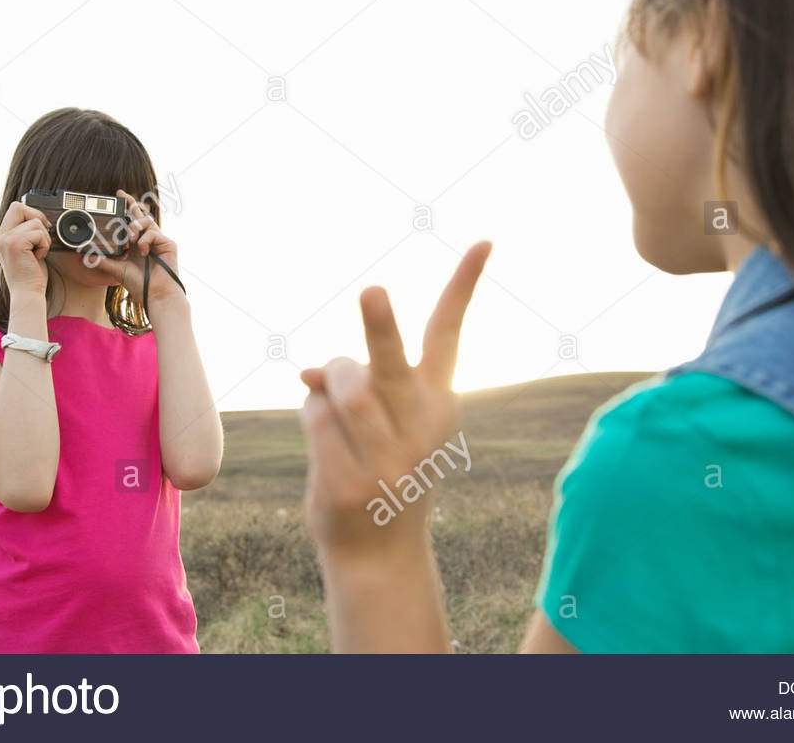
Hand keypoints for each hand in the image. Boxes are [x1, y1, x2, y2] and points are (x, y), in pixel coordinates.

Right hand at [0, 200, 51, 298]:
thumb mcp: (26, 250)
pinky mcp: (15, 244)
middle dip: (36, 217)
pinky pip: (39, 233)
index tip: (40, 229)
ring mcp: (6, 239)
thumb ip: (26, 233)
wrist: (27, 293)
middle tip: (41, 236)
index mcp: (2, 236)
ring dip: (44, 237)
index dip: (31, 214)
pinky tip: (38, 257)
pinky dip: (45, 245)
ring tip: (38, 253)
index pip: (15, 208)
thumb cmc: (31, 275)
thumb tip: (40, 219)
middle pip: (18, 206)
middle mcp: (0, 236)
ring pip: (34, 222)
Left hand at [85, 189, 183, 306]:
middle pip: (139, 215)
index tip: (117, 196)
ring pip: (146, 221)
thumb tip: (85, 258)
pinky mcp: (168, 244)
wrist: (155, 295)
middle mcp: (147, 240)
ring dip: (135, 226)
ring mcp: (158, 241)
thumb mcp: (117, 270)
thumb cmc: (140, 284)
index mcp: (136, 244)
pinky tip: (142, 250)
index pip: (130, 222)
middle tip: (121, 195)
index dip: (125, 208)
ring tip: (130, 238)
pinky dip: (145, 239)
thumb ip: (103, 261)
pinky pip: (154, 233)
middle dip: (131, 203)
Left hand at [298, 241, 491, 560]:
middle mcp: (421, 425)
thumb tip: (309, 372)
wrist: (380, 554)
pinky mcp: (351, 481)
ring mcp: (388, 458)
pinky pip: (315, 418)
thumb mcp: (382, 420)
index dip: (464, 284)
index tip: (484, 239)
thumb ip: (356, 382)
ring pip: (340, 387)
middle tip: (372, 290)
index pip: (450, 332)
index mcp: (438, 400)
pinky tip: (327, 443)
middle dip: (379, 326)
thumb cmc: (379, 467)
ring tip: (333, 404)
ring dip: (327, 385)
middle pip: (388, 365)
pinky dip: (312, 416)